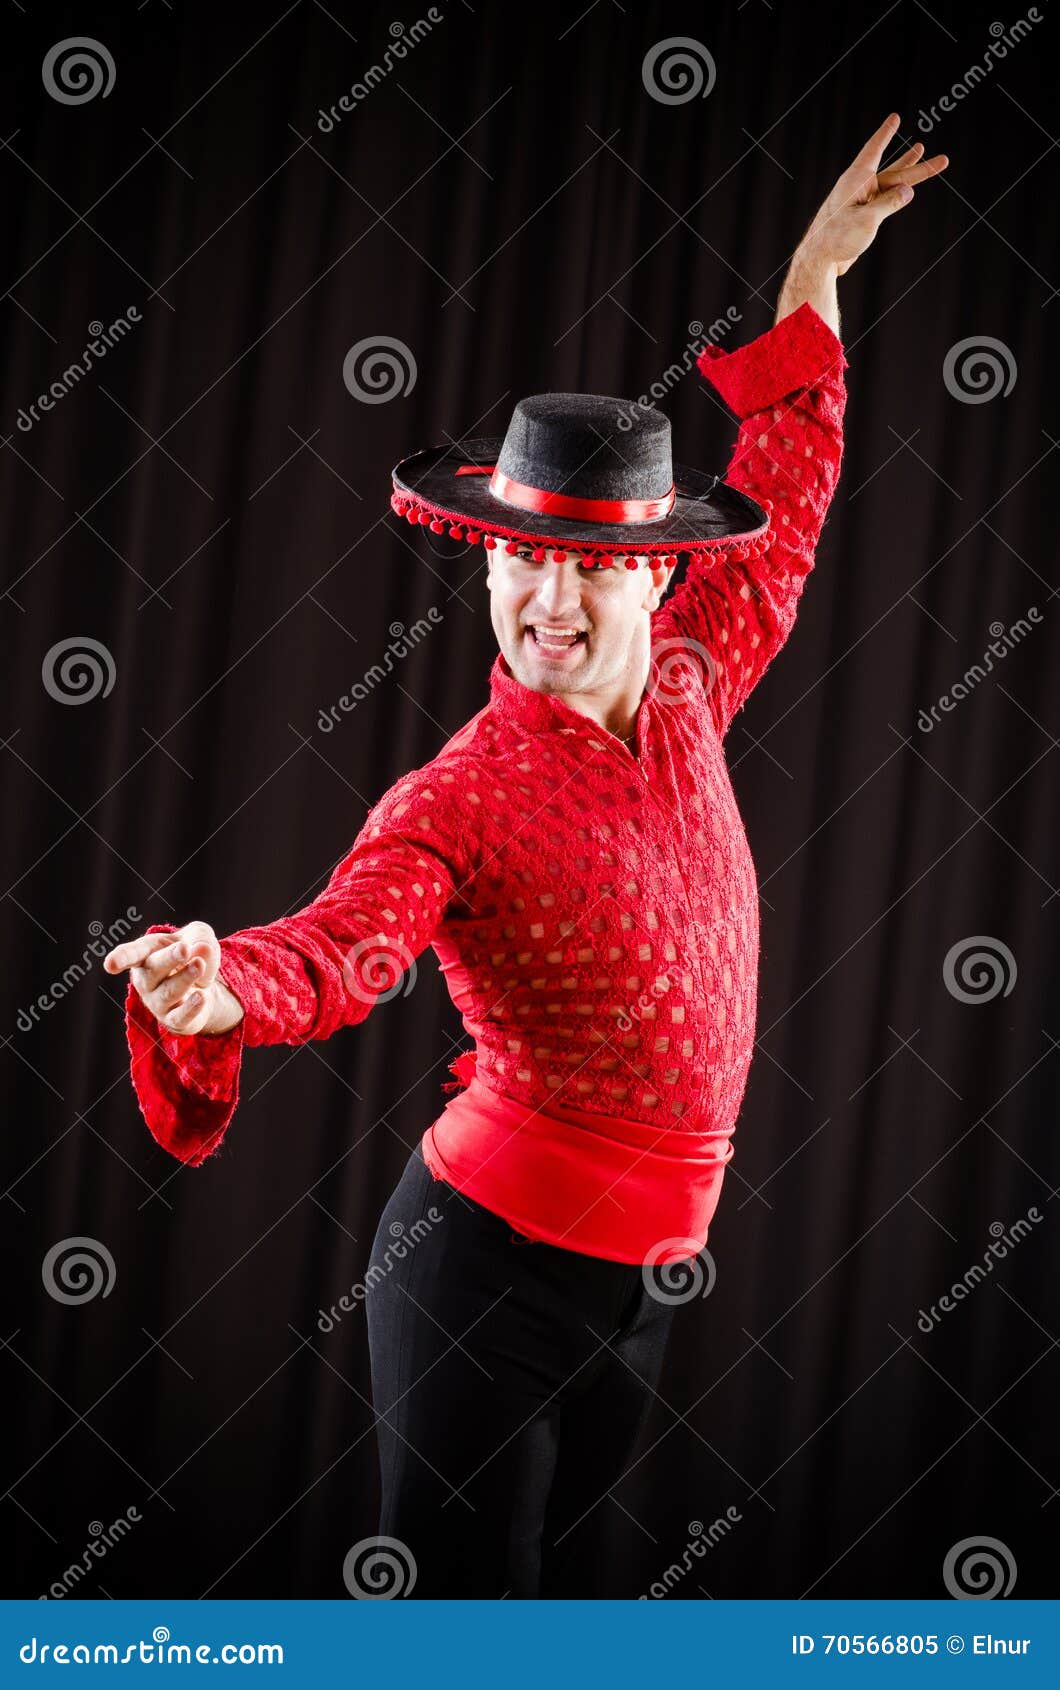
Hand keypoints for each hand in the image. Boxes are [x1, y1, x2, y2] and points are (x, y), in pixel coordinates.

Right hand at [104, 920, 244, 1036]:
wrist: (205, 986)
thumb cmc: (193, 954)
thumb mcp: (199, 936)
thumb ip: (200, 937)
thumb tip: (202, 949)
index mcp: (147, 954)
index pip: (132, 954)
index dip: (121, 959)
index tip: (111, 965)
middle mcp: (147, 980)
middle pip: (153, 970)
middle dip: (169, 958)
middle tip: (184, 949)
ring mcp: (157, 1002)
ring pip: (169, 992)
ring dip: (185, 978)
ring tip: (200, 965)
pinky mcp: (174, 1020)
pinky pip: (180, 1016)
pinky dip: (191, 1007)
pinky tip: (201, 997)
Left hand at [798, 112, 948, 277]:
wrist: (820, 259)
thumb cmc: (836, 237)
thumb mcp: (866, 219)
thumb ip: (889, 203)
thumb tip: (909, 191)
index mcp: (856, 179)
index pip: (874, 150)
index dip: (885, 134)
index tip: (895, 117)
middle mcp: (860, 186)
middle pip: (894, 172)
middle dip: (917, 166)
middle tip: (944, 159)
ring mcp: (863, 200)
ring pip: (892, 185)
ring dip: (911, 175)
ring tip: (928, 157)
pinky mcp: (864, 214)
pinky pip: (886, 200)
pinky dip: (898, 195)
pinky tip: (909, 190)